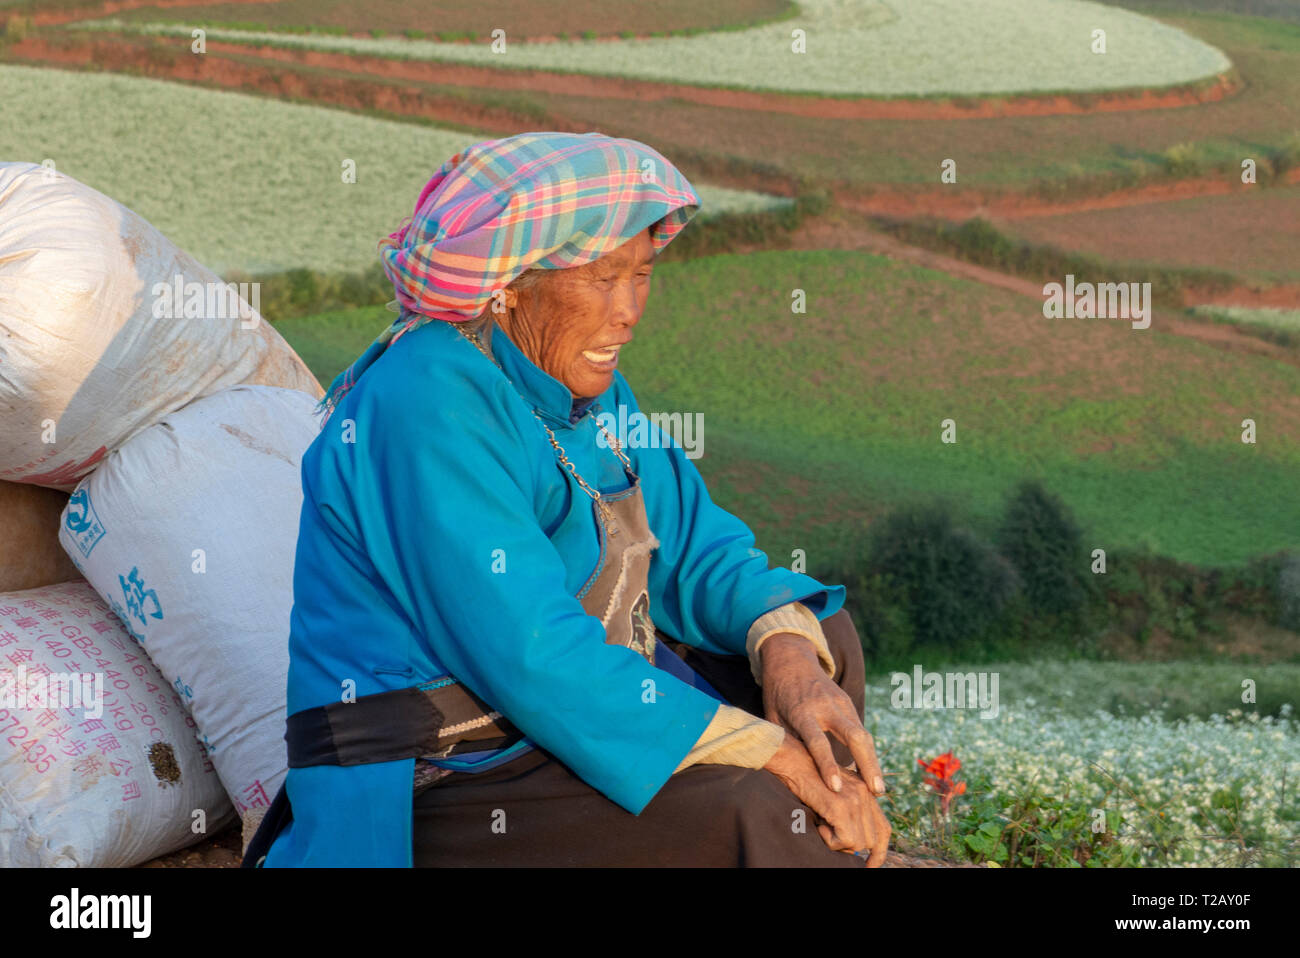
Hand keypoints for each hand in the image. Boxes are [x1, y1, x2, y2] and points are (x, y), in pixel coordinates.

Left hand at [760, 632, 886, 796]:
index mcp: (802, 713)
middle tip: (876, 791)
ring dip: (873, 762)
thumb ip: (786, 743)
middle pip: (854, 737)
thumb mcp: (773, 718)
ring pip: (863, 734)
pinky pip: (861, 730)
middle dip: (867, 765)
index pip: (818, 742)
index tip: (837, 788)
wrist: (790, 659)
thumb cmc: (777, 695)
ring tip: (878, 789)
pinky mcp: (848, 703)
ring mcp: (841, 703)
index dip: (827, 765)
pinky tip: (871, 772)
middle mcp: (826, 707)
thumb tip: (794, 776)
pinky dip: (867, 752)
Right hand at [763, 731, 890, 865]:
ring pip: (859, 843)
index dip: (879, 852)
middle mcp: (865, 793)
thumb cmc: (804, 779)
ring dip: (838, 842)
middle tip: (827, 835)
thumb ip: (846, 813)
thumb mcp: (831, 795)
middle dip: (852, 847)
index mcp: (866, 791)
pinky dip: (830, 840)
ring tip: (820, 824)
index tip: (869, 865)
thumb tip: (853, 845)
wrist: (789, 759)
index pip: (884, 829)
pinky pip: (845, 840)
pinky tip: (817, 824)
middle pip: (873, 840)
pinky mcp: (840, 806)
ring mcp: (854, 799)